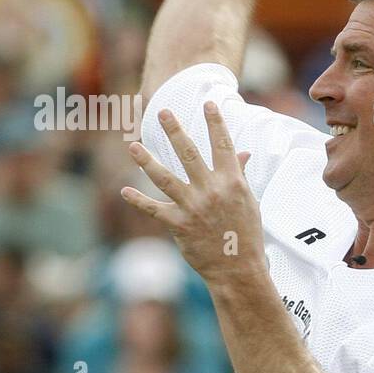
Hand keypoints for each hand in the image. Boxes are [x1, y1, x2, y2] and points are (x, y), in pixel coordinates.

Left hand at [121, 104, 264, 284]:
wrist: (239, 268)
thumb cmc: (246, 234)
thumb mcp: (248, 202)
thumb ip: (239, 175)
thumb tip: (243, 153)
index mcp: (233, 183)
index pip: (223, 145)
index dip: (215, 123)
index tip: (207, 103)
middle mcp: (212, 191)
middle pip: (189, 154)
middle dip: (174, 131)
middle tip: (162, 112)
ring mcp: (193, 207)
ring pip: (165, 178)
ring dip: (147, 161)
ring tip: (133, 146)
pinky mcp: (179, 225)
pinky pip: (154, 210)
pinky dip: (139, 201)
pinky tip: (125, 191)